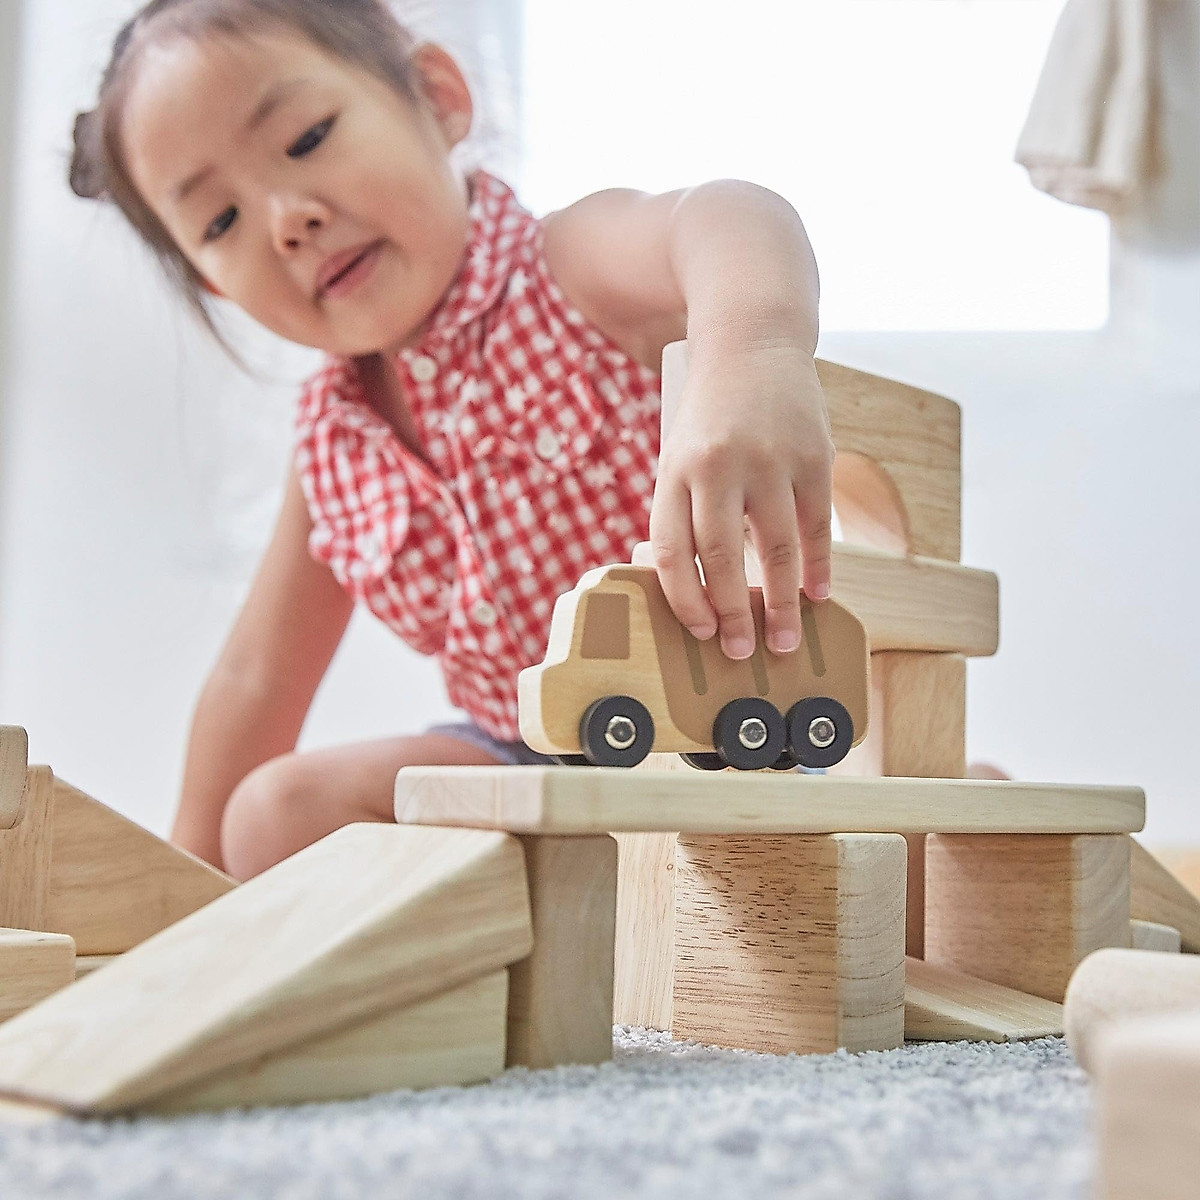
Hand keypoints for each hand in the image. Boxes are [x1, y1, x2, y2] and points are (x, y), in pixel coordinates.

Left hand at [649, 343, 833, 658]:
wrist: (754, 342)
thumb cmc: (710, 416)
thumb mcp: (680, 455)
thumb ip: (686, 513)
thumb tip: (698, 590)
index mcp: (675, 470)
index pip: (675, 551)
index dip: (686, 600)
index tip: (700, 632)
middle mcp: (719, 466)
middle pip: (723, 558)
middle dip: (733, 614)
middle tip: (741, 652)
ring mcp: (769, 459)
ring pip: (776, 549)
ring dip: (783, 602)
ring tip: (785, 639)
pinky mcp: (813, 455)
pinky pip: (817, 524)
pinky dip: (818, 566)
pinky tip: (819, 595)